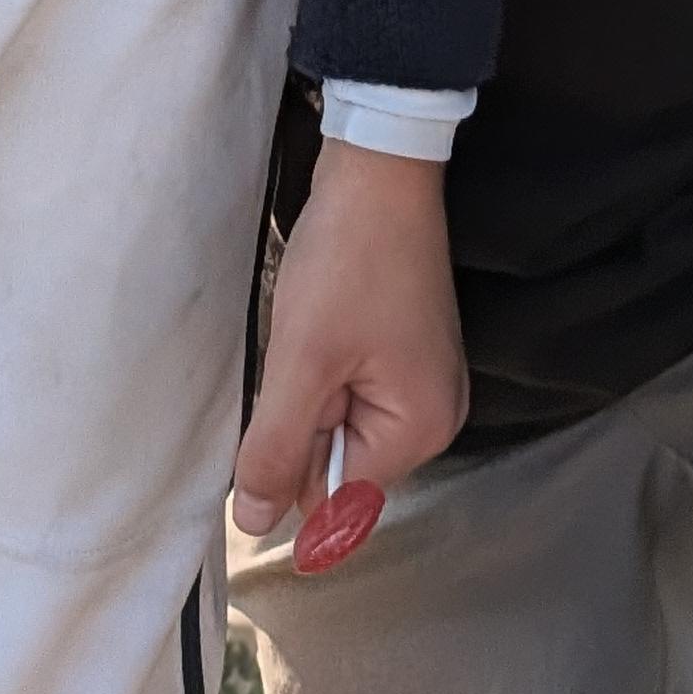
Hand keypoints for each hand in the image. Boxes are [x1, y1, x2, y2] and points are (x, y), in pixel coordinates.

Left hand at [230, 141, 467, 539]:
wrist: (380, 167)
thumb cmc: (348, 259)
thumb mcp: (301, 360)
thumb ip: (276, 450)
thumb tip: (255, 526)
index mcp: (423, 429)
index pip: (335, 494)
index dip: (294, 448)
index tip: (296, 381)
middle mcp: (437, 415)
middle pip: (340, 458)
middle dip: (307, 412)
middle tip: (311, 344)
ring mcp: (426, 380)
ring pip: (340, 419)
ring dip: (313, 384)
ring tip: (319, 324)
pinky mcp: (409, 350)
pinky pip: (352, 387)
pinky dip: (326, 362)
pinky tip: (329, 315)